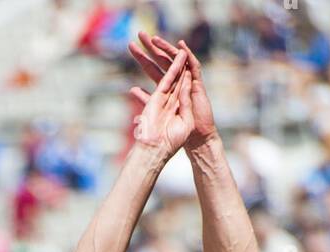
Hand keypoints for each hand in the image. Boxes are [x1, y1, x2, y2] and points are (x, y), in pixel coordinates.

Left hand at [129, 33, 216, 149]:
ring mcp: (187, 81)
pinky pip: (194, 67)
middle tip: (141, 34)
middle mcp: (175, 81)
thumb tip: (132, 89)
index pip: (151, 68)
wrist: (193, 138)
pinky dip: (188, 56)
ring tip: (156, 39)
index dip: (142, 58)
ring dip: (167, 48)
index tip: (131, 46)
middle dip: (152, 47)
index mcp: (164, 87)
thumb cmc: (175, 128)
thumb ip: (146, 99)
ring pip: (177, 60)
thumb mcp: (157, 110)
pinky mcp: (198, 85)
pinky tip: (181, 46)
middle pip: (162, 60)